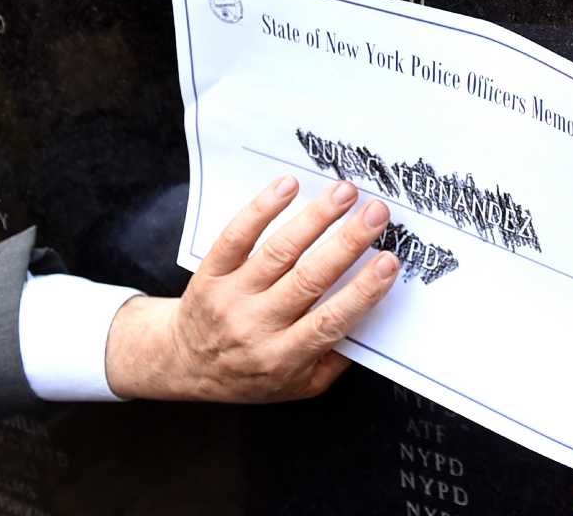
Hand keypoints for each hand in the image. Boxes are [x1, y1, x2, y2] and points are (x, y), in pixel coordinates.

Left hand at [104, 175, 398, 402]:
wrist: (184, 364)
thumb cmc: (252, 373)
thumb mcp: (300, 386)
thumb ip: (335, 359)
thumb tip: (371, 316)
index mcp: (283, 357)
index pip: (329, 322)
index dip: (361, 292)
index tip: (388, 261)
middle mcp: (256, 326)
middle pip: (308, 279)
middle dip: (347, 242)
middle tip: (377, 212)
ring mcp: (231, 296)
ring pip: (278, 252)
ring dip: (315, 218)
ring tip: (345, 192)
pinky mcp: (212, 272)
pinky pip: (236, 236)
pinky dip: (261, 209)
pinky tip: (288, 186)